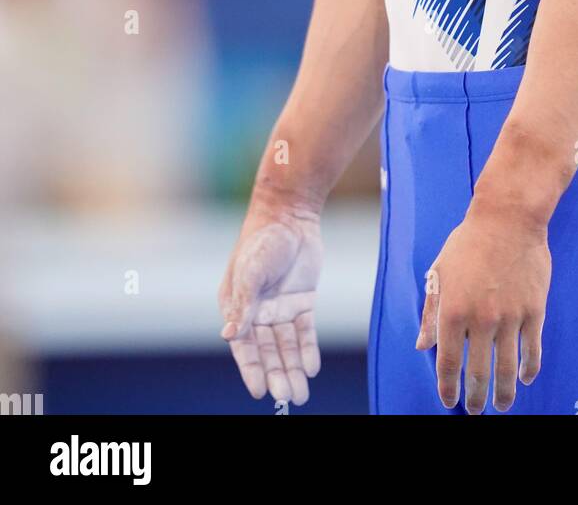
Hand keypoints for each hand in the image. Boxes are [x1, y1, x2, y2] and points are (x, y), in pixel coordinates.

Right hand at [218, 194, 323, 405]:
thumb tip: (230, 336)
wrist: (290, 215)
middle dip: (276, 374)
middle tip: (286, 398)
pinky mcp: (302, 301)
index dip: (251, 369)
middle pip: (268, 351)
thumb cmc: (261, 241)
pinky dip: (308, 350)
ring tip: (300, 394)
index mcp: (237, 306)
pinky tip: (312, 368)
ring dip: (293, 368)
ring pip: (287, 346)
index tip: (259, 392)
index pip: (244, 346)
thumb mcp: (250, 272)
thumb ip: (243, 305)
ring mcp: (281, 308)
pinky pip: (305, 331)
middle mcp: (258, 312)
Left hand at [416, 205, 550, 413]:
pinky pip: (532, 350)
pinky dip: (528, 369)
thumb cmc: (468, 243)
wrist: (508, 218)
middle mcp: (481, 319)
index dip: (448, 388)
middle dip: (476, 399)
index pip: (448, 363)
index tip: (449, 402)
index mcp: (452, 311)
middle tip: (476, 411)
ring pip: (507, 369)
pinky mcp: (534, 310)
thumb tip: (422, 345)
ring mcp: (510, 317)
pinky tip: (524, 379)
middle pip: (479, 374)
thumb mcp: (440, 273)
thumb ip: (431, 313)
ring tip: (501, 406)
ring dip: (503, 394)